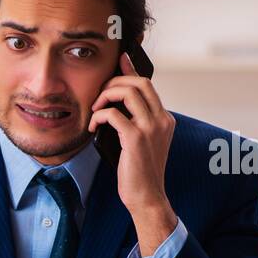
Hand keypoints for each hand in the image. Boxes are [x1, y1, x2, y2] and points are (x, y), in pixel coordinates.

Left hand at [89, 52, 177, 254]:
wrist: (147, 197)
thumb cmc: (139, 173)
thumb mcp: (140, 143)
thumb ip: (134, 123)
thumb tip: (116, 107)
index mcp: (165, 119)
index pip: (148, 85)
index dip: (131, 70)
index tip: (119, 60)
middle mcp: (162, 120)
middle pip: (140, 82)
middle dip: (115, 82)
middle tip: (99, 95)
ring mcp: (151, 128)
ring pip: (128, 92)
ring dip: (106, 95)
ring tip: (95, 109)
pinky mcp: (136, 139)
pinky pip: (113, 114)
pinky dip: (99, 115)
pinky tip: (93, 127)